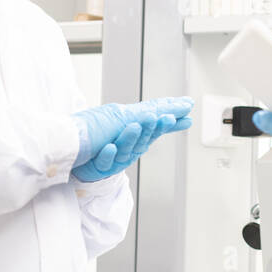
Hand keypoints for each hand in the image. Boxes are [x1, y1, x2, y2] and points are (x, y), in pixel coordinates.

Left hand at [71, 98, 193, 181]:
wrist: (84, 155)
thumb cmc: (111, 137)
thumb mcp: (134, 120)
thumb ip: (159, 112)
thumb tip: (187, 105)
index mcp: (138, 135)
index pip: (155, 128)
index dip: (166, 123)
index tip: (176, 117)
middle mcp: (129, 147)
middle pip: (143, 138)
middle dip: (153, 128)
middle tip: (162, 118)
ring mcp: (116, 157)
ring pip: (125, 148)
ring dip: (130, 137)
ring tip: (134, 126)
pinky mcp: (101, 165)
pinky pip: (105, 160)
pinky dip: (108, 154)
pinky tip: (110, 147)